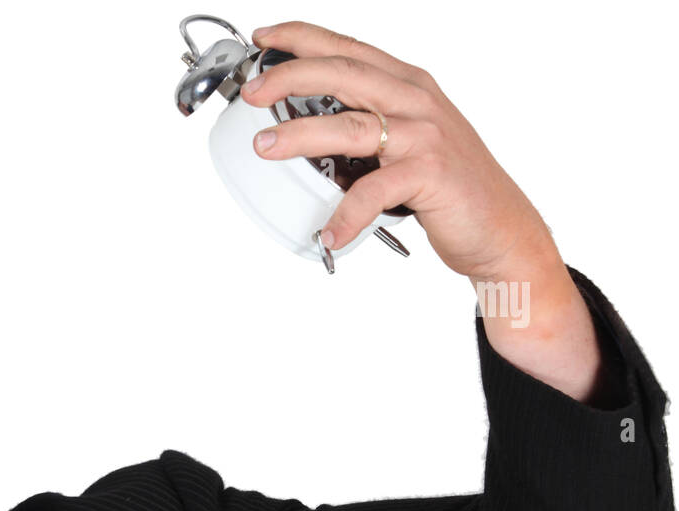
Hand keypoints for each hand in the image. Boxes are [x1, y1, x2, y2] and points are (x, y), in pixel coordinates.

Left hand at [241, 21, 559, 284]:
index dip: (303, 38)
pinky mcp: (429, 173)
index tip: (264, 39)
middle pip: (344, 74)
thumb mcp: (406, 139)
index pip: (348, 49)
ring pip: (351, 125)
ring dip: (301, 135)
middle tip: (253, 92)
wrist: (499, 224)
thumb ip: (366, 125)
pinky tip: (327, 230)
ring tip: (265, 147)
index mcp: (407, 85)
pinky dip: (346, 212)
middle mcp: (416, 101)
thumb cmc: (448, 185)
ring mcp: (424, 136)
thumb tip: (305, 128)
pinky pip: (373, 191)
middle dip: (291, 77)